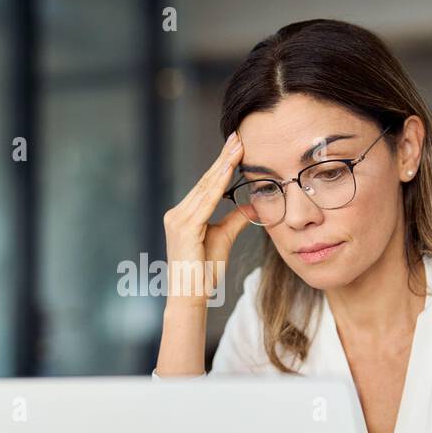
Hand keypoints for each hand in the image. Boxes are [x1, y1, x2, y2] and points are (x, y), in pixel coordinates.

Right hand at [161, 131, 251, 305]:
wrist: (190, 296)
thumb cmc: (203, 272)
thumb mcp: (223, 238)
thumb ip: (235, 219)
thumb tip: (254, 204)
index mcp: (184, 215)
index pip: (206, 185)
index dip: (221, 164)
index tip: (235, 146)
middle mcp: (177, 214)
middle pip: (205, 181)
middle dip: (223, 158)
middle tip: (238, 136)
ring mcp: (178, 220)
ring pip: (205, 187)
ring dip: (223, 165)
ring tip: (237, 146)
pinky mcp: (184, 228)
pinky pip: (205, 201)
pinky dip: (217, 184)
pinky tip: (228, 170)